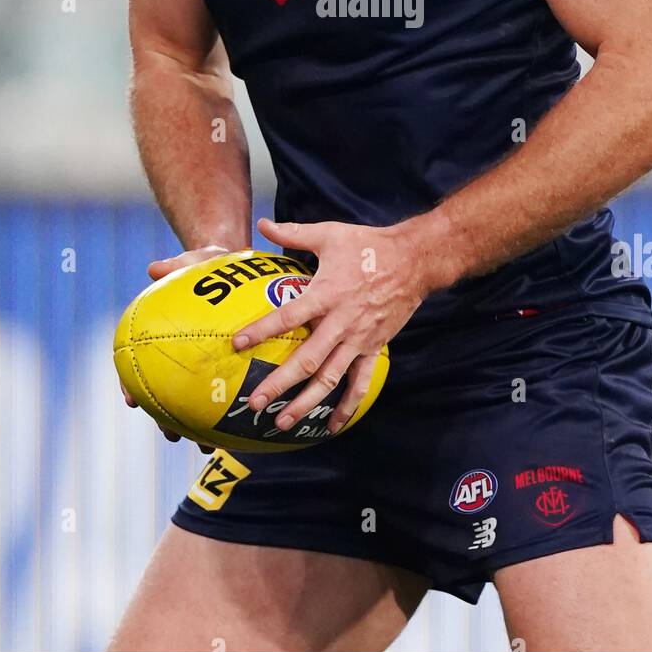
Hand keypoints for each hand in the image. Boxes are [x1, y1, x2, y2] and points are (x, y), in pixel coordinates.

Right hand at [120, 242, 238, 453]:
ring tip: (207, 443)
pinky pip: (235, 388)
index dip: (130, 384)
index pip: (137, 365)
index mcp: (165, 337)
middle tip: (171, 433)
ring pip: (199, 403)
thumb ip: (178, 266)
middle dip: (167, 418)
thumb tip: (154, 267)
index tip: (130, 400)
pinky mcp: (237, 365)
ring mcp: (208, 364)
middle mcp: (183, 356)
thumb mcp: (197, 261)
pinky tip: (249, 422)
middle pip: (166, 395)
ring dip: (201, 426)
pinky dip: (237, 405)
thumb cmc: (212, 264)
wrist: (236, 266)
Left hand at [231, 217, 435, 435]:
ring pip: (330, 378)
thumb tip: (263, 225)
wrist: (414, 261)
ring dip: (306, 403)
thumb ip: (293, 234)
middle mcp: (340, 323)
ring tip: (282, 422)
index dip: (261, 331)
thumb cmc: (368, 246)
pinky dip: (347, 406)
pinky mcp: (374, 348)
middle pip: (306, 360)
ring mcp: (358, 340)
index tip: (237, 344)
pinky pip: (360, 383)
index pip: (287, 317)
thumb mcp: (330, 234)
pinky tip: (332, 426)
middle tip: (255, 403)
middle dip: (278, 384)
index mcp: (326, 294)